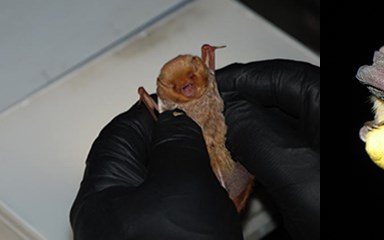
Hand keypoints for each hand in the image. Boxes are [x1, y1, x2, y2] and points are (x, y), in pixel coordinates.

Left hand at [70, 100, 240, 238]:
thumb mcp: (183, 182)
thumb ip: (177, 141)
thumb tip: (175, 116)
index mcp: (101, 197)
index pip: (120, 134)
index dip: (153, 110)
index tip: (182, 97)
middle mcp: (116, 215)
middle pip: (146, 160)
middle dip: (181, 140)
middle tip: (209, 128)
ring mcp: (142, 229)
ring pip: (169, 185)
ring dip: (198, 169)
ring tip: (224, 158)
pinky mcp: (171, 237)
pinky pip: (183, 208)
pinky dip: (204, 195)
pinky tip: (226, 191)